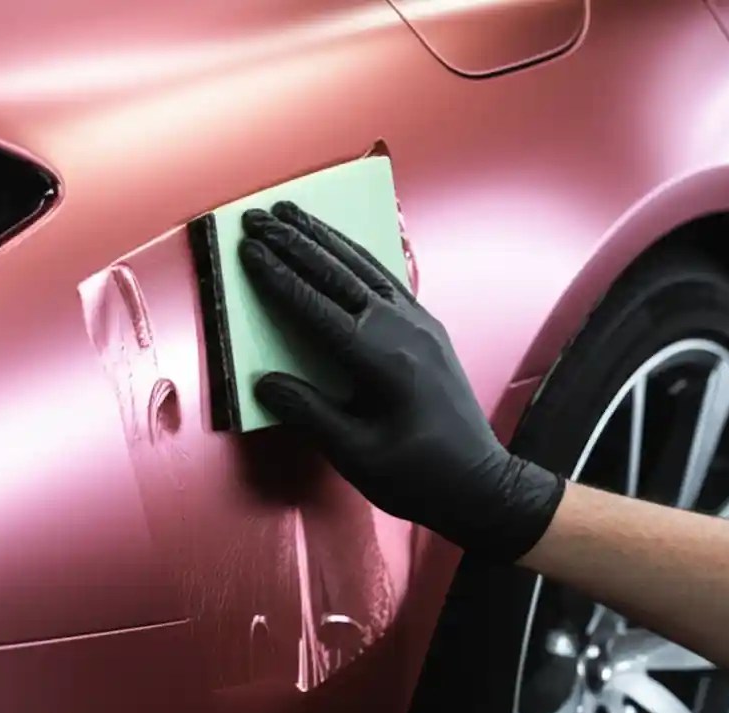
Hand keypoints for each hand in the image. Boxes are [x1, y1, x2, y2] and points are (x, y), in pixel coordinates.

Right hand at [239, 201, 563, 559]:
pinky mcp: (428, 328)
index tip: (247, 249)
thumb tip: (264, 381)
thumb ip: (308, 412)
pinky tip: (338, 244)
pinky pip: (385, 278)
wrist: (480, 484)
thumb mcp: (355, 454)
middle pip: (338, 274)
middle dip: (294, 242)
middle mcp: (402, 329)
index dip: (278, 277)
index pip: (316, 306)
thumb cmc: (416, 476)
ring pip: (364, 267)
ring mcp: (419, 323)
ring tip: (291, 211)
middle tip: (256, 216)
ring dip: (324, 237)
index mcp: (381, 359)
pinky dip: (355, 255)